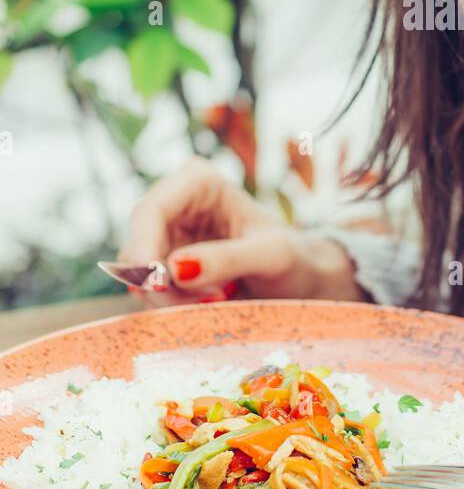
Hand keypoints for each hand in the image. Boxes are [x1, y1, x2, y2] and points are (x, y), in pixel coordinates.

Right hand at [118, 156, 369, 307]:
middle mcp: (176, 203)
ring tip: (217, 301)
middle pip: (139, 245)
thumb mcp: (271, 257)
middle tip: (200, 305)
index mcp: (199, 183)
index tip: (157, 285)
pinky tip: (209, 304)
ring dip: (169, 299)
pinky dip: (173, 305)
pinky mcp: (166, 265)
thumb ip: (227, 259)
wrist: (300, 280)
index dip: (143, 246)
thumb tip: (176, 268)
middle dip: (160, 282)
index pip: (151, 210)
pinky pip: (151, 290)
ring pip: (140, 274)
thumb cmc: (292, 258)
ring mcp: (167, 236)